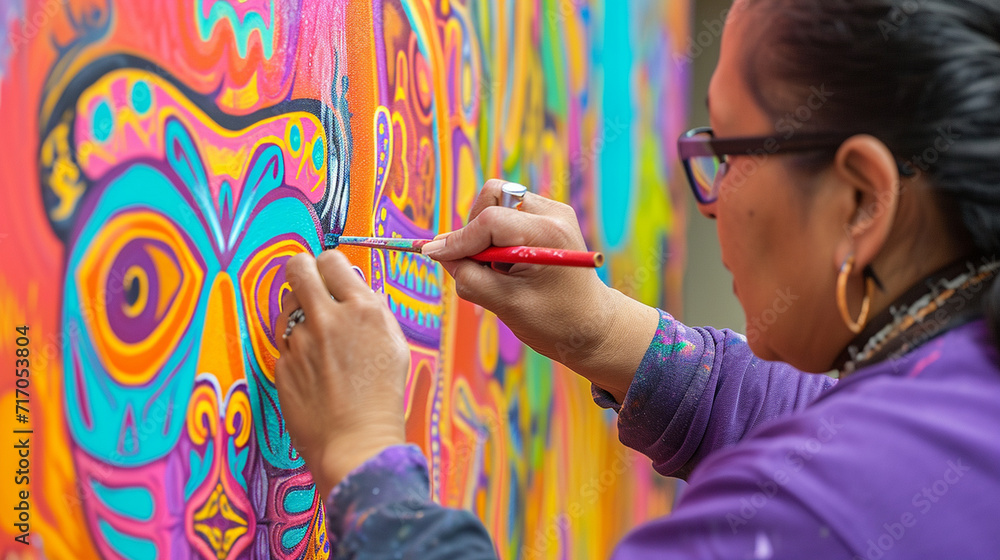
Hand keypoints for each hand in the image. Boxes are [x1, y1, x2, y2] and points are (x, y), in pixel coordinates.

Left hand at [275, 250, 408, 496]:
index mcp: (362, 309)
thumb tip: (360, 291)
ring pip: (286, 305)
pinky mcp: (281, 363)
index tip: (330, 274)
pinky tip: (312, 367)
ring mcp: (300, 341)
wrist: (356, 442)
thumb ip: (375, 312)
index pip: (331, 260)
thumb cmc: (381, 399)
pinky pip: (283, 341)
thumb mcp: (394, 346)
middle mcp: (328, 318)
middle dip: (302, 270)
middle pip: (298, 267)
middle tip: (309, 284)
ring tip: (316, 336)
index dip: (329, 264)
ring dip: (298, 312)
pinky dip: (294, 346)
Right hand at [421, 179, 658, 400]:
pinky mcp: (549, 218)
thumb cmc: (555, 322)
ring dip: (486, 234)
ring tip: (500, 270)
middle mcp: (553, 214)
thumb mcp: (504, 305)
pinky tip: (510, 264)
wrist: (592, 327)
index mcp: (547, 235)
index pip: (489, 221)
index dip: (457, 240)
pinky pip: (508, 214)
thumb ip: (468, 277)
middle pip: (492, 198)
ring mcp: (553, 212)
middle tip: (477, 267)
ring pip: (498, 203)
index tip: (433, 256)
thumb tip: (438, 252)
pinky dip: (498, 236)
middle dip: (474, 230)